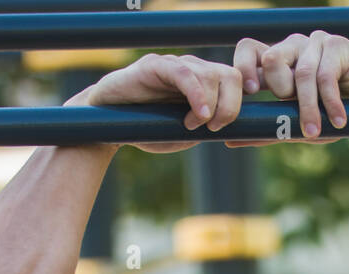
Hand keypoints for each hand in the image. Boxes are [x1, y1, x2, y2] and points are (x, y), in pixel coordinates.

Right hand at [62, 52, 245, 153]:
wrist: (109, 124)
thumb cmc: (148, 129)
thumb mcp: (185, 133)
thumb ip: (207, 128)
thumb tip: (234, 132)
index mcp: (204, 83)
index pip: (236, 82)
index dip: (240, 104)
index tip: (230, 129)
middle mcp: (193, 69)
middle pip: (231, 76)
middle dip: (230, 107)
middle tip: (214, 128)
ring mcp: (175, 65)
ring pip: (210, 76)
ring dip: (210, 106)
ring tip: (193, 125)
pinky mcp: (156, 65)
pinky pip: (185, 74)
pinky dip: (196, 96)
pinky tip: (197, 117)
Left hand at [224, 29, 348, 147]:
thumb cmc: (329, 119)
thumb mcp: (294, 128)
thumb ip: (265, 130)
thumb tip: (229, 140)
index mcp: (279, 63)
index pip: (249, 50)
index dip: (245, 67)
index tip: (253, 93)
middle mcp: (295, 48)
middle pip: (272, 58)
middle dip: (282, 91)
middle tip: (296, 115)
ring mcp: (316, 43)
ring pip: (302, 73)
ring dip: (309, 109)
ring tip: (316, 133)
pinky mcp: (338, 46)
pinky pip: (327, 76)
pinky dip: (330, 104)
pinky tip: (338, 121)